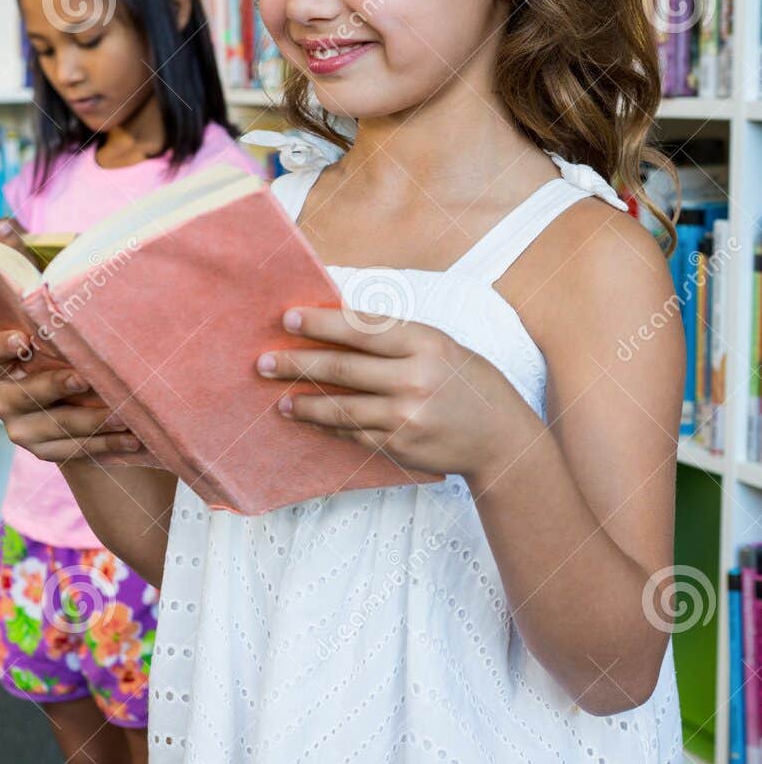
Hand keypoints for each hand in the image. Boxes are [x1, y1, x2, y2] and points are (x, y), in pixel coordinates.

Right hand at [0, 329, 137, 462]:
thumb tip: (95, 300)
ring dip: (96, 421)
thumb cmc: (58, 360)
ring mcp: (22, 430)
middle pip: (31, 393)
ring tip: (125, 413)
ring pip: (60, 425)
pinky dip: (108, 444)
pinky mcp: (43, 451)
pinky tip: (132, 439)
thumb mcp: (51, 345)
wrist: (57, 407)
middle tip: (85, 378)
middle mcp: (4, 399)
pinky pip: (77, 450)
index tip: (21, 339)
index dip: (3, 346)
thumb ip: (59, 332)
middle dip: (59, 386)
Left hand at [254, 305, 533, 482]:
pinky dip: (327, 426)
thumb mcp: (439, 346)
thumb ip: (394, 338)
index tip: (287, 319)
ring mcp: (405, 414)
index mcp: (424, 342)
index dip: (319, 323)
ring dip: (303, 404)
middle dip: (295, 365)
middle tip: (263, 363)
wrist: (500, 437)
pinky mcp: (399, 444)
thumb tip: (336, 325)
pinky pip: (352, 432)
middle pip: (341, 368)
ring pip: (340, 407)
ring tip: (278, 399)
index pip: (361, 329)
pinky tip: (308, 420)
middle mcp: (414, 377)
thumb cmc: (466, 382)